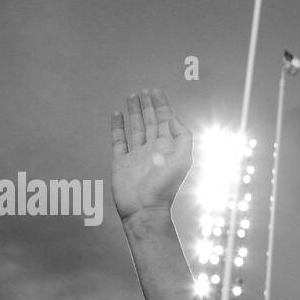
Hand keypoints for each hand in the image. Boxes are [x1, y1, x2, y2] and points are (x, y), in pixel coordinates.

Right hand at [110, 89, 191, 220]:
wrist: (144, 208)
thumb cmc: (165, 186)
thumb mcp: (183, 159)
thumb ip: (182, 136)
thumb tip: (173, 117)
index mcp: (168, 148)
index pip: (165, 121)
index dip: (162, 105)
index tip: (156, 92)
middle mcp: (152, 149)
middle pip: (150, 121)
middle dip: (148, 105)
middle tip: (144, 91)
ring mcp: (136, 155)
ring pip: (135, 127)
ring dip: (134, 111)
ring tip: (131, 96)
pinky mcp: (121, 161)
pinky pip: (118, 139)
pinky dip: (117, 126)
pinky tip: (117, 114)